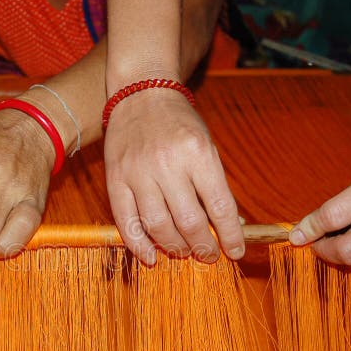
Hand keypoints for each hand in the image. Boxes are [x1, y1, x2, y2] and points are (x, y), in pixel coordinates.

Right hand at [104, 89, 244, 264]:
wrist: (141, 94)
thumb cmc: (179, 122)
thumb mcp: (207, 146)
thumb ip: (215, 185)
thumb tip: (229, 226)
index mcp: (198, 153)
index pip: (219, 205)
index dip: (230, 235)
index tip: (235, 251)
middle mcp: (167, 163)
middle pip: (188, 221)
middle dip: (202, 246)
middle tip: (208, 255)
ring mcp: (137, 172)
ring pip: (157, 225)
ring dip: (174, 247)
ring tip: (184, 251)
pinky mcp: (115, 178)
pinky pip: (126, 220)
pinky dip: (138, 244)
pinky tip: (151, 256)